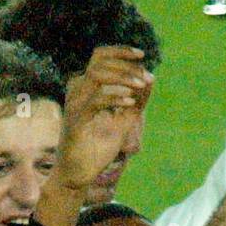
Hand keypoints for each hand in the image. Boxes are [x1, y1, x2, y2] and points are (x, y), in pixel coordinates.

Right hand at [53, 45, 152, 189]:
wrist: (79, 173)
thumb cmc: (97, 147)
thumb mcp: (124, 121)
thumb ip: (137, 101)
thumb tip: (151, 78)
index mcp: (86, 87)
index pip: (101, 56)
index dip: (121, 51)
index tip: (142, 55)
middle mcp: (77, 90)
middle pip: (99, 61)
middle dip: (126, 64)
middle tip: (145, 77)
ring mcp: (74, 102)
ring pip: (97, 75)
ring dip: (123, 78)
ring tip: (141, 86)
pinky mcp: (75, 118)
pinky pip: (96, 100)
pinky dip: (115, 98)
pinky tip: (130, 103)